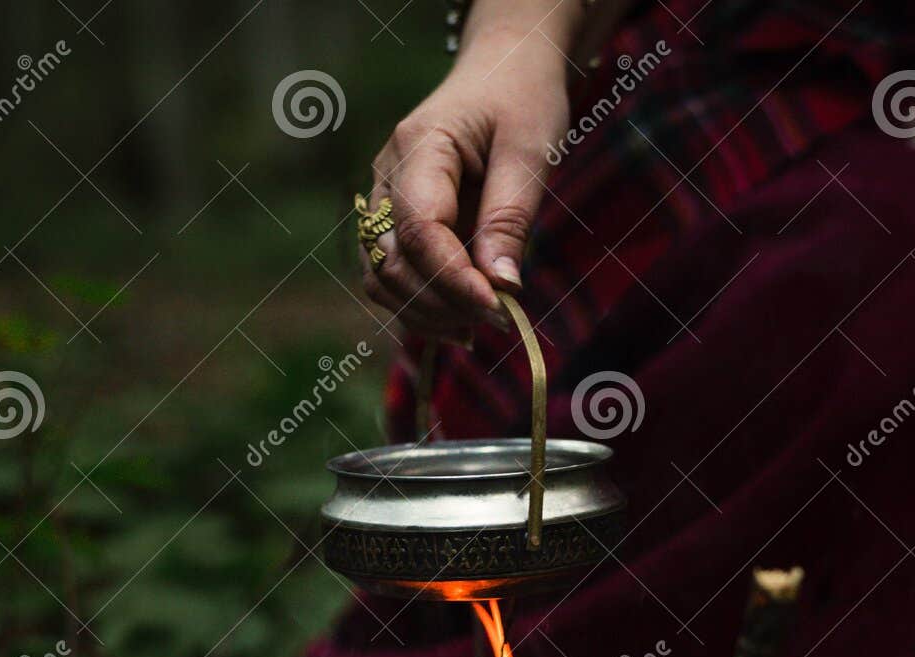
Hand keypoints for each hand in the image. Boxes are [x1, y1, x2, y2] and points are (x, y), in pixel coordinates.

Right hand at [361, 32, 569, 335]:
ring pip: (383, 277)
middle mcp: (386, 175)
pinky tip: (461, 321)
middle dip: (443, 302)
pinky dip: (422, 306)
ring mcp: (383, 199)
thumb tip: (501, 287)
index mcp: (418, 145)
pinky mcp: (394, 222)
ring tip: (480, 327)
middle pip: (392, 261)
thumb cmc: (521, 99)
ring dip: (426, 313)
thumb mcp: (530, 149)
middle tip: (501, 320)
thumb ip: (510, 217)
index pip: (421, 229)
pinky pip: (393, 276)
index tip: (498, 309)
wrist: (502, 70)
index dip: (453, 278)